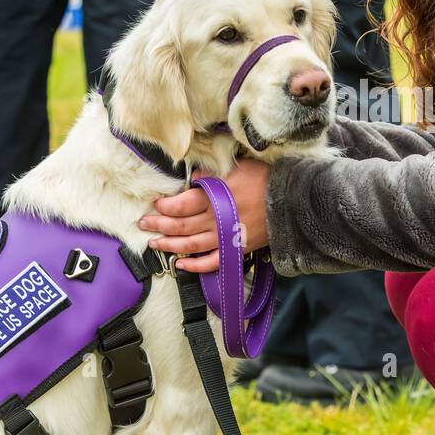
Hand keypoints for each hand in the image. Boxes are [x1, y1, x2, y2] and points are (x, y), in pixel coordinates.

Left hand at [138, 159, 270, 273]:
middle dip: (159, 225)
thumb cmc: (265, 180)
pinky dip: (194, 266)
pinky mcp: (236, 250)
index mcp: (216, 197)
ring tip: (154, 243)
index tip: (156, 205)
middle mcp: (217, 219)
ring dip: (169, 245)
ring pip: (190, 245)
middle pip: (180, 226)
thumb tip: (192, 178)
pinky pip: (211, 262)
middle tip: (143, 224)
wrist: (291, 202)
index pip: (181, 204)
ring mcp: (226, 238)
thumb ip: (212, 174)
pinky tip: (180, 264)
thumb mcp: (237, 168)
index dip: (165, 206)